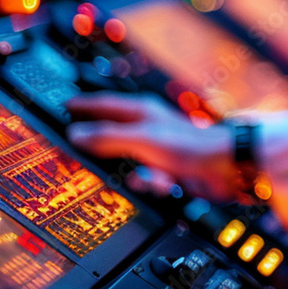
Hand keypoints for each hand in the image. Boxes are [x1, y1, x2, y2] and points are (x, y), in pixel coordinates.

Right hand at [66, 92, 238, 201]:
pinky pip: (144, 180)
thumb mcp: (143, 140)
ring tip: (150, 177)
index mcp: (141, 111)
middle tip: (83, 159)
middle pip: (111, 137)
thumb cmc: (193, 145)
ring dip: (135, 174)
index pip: (102, 104)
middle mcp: (147, 127)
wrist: (225, 167)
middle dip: (102, 152)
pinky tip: (163, 184)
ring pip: (126, 164)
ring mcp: (155, 149)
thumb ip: (108, 137)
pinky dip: (151, 184)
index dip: (82, 105)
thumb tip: (76, 133)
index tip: (61, 106)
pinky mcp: (164, 169)